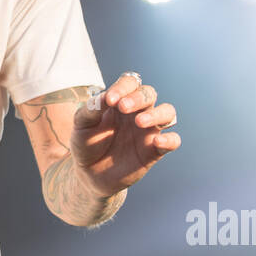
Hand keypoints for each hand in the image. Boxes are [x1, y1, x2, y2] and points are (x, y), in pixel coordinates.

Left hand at [71, 71, 179, 196]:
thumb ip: (91, 109)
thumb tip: (104, 97)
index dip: (123, 87)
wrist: (90, 173)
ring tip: (140, 122)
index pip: (130, 83)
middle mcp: (138, 111)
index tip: (110, 100)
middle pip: (149, 93)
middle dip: (138, 98)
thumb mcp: (81, 125)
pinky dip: (170, 139)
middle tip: (123, 108)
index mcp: (120, 100)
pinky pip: (173, 140)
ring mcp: (149, 130)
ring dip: (157, 114)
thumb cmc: (86, 143)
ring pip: (168, 112)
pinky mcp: (155, 150)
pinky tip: (157, 142)